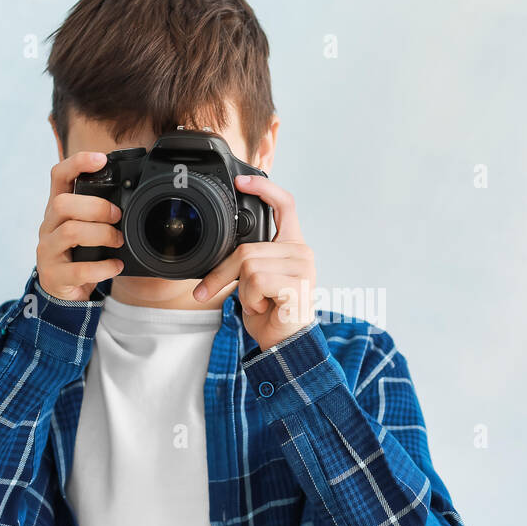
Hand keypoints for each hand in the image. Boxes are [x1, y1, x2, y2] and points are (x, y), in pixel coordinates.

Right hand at [36, 152, 124, 300]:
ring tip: (118, 241)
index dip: (77, 163)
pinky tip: (115, 266)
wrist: (64, 291)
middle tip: (117, 216)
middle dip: (96, 207)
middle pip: (62, 203)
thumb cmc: (80, 254)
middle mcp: (49, 226)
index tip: (100, 158)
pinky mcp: (55, 275)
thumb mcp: (88, 227)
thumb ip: (101, 212)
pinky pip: (78, 269)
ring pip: (70, 232)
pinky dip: (103, 267)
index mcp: (58, 209)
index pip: (58, 176)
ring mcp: (48, 250)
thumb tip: (136, 196)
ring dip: (102, 235)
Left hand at [192, 174, 315, 350]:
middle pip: (247, 248)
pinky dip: (249, 300)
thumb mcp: (255, 279)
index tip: (240, 181)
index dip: (263, 188)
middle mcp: (302, 253)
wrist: (285, 344)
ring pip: (248, 265)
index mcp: (293, 245)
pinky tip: (263, 307)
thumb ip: (250, 256)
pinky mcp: (297, 285)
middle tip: (226, 293)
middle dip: (225, 273)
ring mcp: (303, 268)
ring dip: (241, 291)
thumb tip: (224, 249)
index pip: (285, 205)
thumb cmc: (271, 312)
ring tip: (258, 302)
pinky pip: (255, 282)